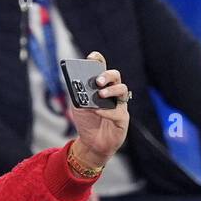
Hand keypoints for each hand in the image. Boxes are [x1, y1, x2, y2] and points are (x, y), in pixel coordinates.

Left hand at [69, 51, 129, 167]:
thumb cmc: (86, 122)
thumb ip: (78, 95)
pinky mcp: (123, 119)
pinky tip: (98, 112)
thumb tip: (78, 85)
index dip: (98, 60)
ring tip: (100, 94)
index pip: (102, 68)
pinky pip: (118, 112)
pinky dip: (107, 112)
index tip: (92, 57)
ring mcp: (119, 105)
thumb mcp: (78, 107)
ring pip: (122, 90)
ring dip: (111, 90)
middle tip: (98, 81)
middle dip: (107, 75)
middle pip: (116, 76)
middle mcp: (112, 92)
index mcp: (101, 86)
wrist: (91, 143)